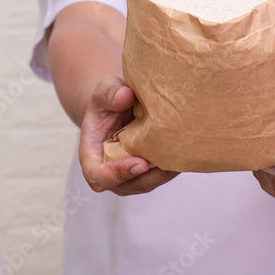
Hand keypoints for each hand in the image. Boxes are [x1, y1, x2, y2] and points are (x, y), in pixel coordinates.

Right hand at [79, 76, 178, 195]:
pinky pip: (158, 176)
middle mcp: (108, 169)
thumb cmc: (109, 98)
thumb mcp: (104, 89)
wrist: (120, 103)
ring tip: (180, 155)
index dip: (117, 174)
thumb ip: (110, 93)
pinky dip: (170, 167)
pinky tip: (183, 153)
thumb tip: (125, 97)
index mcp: (91, 154)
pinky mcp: (146, 170)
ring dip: (163, 174)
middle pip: (126, 185)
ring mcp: (128, 173)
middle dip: (149, 176)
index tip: (140, 163)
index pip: (98, 176)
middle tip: (170, 160)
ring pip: (146, 183)